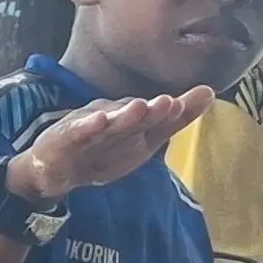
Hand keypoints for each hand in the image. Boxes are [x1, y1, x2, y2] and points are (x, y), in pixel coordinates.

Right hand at [4, 86, 219, 208]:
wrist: (53, 171)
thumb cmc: (100, 150)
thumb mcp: (141, 141)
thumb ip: (173, 121)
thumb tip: (209, 91)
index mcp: (134, 125)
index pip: (160, 117)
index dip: (179, 110)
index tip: (203, 95)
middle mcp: (114, 120)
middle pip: (136, 117)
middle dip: (153, 111)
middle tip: (170, 102)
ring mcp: (90, 128)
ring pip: (110, 123)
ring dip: (124, 115)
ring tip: (140, 107)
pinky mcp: (66, 137)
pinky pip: (79, 132)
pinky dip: (89, 126)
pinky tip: (100, 121)